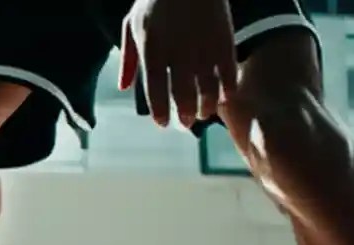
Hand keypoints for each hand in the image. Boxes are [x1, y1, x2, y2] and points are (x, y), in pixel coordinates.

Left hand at [118, 0, 238, 128]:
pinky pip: (228, 68)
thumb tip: (124, 88)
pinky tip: (226, 96)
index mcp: (152, 48)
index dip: (159, 109)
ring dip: (207, 104)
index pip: (155, 87)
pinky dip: (229, 85)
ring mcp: (202, 43)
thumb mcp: (132, 25)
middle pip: (182, 91)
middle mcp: (177, 49)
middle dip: (184, 113)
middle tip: (186, 124)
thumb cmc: (153, 1)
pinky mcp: (223, 36)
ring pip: (207, 84)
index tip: (163, 123)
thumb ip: (128, 58)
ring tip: (204, 114)